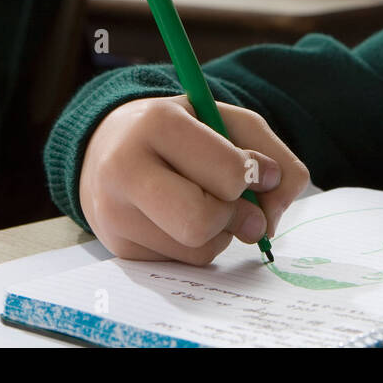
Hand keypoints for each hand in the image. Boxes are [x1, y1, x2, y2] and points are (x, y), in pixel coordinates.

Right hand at [79, 94, 310, 263]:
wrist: (110, 144)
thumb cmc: (182, 129)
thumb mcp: (228, 120)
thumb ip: (272, 154)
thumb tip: (271, 217)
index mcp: (156, 123)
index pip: (227, 172)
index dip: (255, 177)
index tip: (258, 173)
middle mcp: (124, 168)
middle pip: (201, 221)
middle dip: (236, 217)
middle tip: (245, 207)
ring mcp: (114, 212)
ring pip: (198, 248)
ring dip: (223, 232)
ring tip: (207, 201)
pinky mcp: (119, 246)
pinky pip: (185, 262)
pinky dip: (202, 244)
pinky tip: (186, 217)